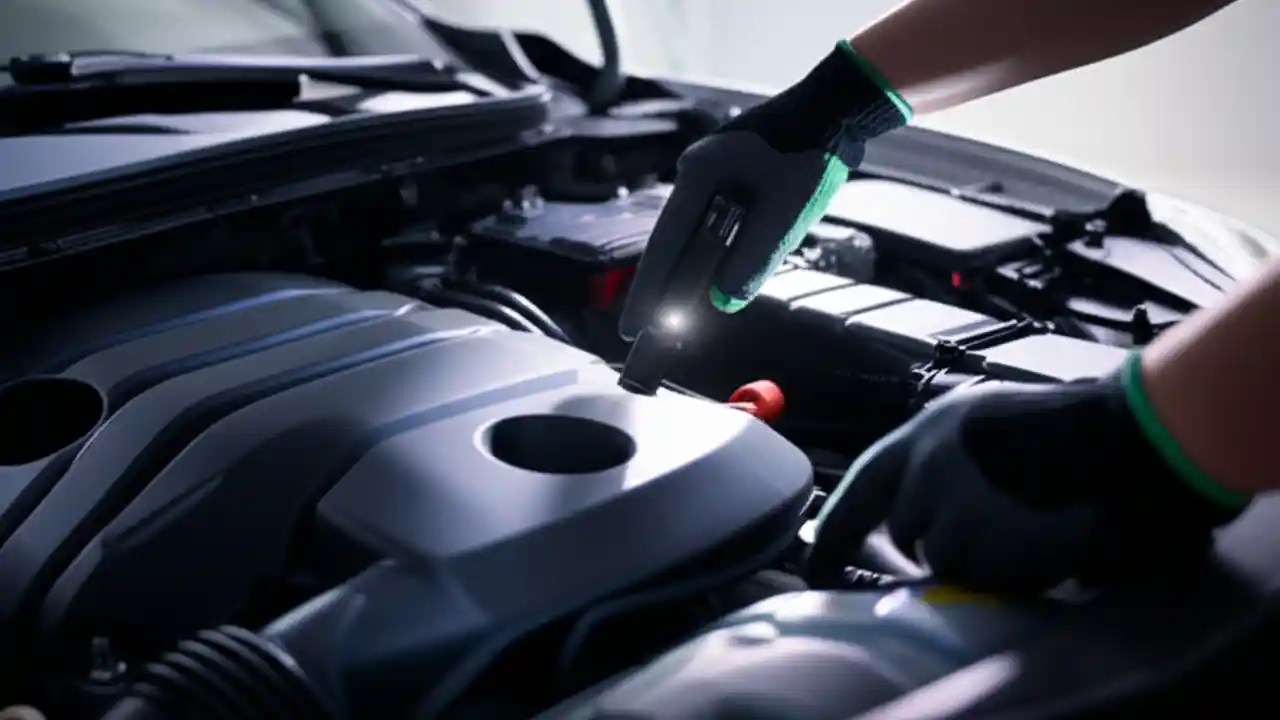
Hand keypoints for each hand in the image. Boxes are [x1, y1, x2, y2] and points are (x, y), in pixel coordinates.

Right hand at [618, 40, 909, 339]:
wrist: (840, 105)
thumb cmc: (811, 155)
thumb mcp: (784, 216)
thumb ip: (751, 260)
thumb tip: (723, 301)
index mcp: (699, 176)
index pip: (664, 246)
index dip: (648, 291)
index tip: (631, 328)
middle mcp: (699, 170)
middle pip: (673, 240)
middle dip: (663, 286)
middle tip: (645, 328)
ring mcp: (717, 168)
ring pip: (696, 230)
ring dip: (690, 269)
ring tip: (676, 309)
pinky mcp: (738, 170)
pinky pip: (716, 218)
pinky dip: (714, 249)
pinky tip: (715, 272)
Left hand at [807, 355, 1249, 592]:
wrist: (1126, 438)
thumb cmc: (1071, 429)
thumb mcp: (988, 424)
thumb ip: (943, 462)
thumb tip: (914, 516)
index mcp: (925, 433)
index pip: (860, 488)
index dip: (835, 531)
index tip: (815, 564)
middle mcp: (921, 464)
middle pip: (909, 531)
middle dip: (947, 538)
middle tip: (998, 522)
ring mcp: (944, 502)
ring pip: (949, 558)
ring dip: (985, 554)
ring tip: (1032, 519)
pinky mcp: (972, 539)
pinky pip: (984, 577)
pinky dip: (1012, 570)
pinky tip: (1044, 537)